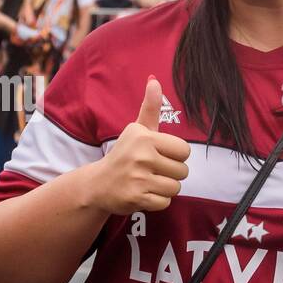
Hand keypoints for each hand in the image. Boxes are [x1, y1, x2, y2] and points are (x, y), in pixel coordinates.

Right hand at [88, 76, 189, 213]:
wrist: (98, 184)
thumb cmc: (124, 154)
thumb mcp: (137, 130)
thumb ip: (150, 107)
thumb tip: (154, 80)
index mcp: (144, 137)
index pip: (184, 150)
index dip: (174, 155)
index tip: (158, 155)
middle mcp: (141, 156)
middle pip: (183, 171)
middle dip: (170, 173)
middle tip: (151, 171)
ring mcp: (137, 178)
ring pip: (175, 188)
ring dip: (164, 188)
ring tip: (148, 182)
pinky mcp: (136, 198)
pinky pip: (165, 202)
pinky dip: (156, 201)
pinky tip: (143, 193)